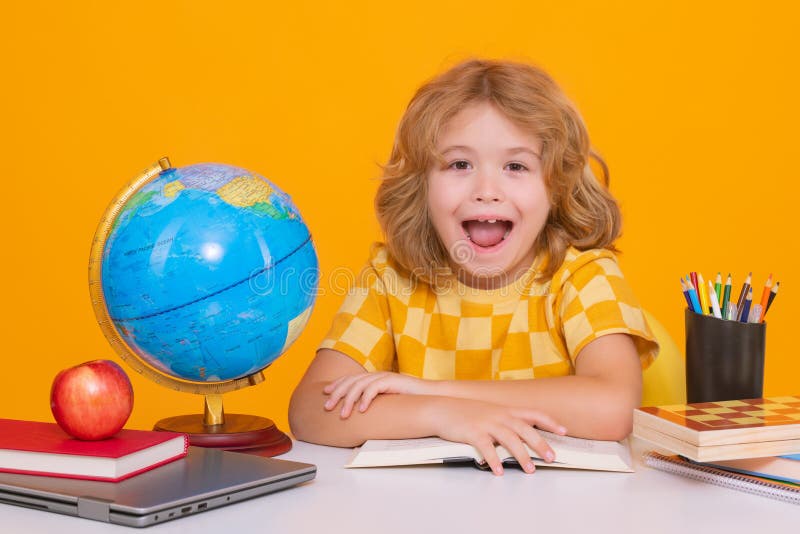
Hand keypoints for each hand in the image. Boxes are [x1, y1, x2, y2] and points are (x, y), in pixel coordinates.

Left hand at [323, 372, 430, 417]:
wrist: (430, 396)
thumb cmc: (409, 401)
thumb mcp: (387, 401)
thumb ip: (374, 402)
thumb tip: (358, 412)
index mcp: (374, 378)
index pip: (351, 379)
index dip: (337, 385)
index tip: (325, 394)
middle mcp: (377, 375)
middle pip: (351, 381)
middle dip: (337, 393)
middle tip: (327, 407)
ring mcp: (385, 377)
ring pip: (360, 386)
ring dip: (349, 400)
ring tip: (342, 414)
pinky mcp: (393, 382)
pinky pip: (374, 389)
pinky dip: (366, 399)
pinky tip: (361, 410)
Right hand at [429, 397, 566, 476]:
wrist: (442, 409)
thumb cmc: (466, 413)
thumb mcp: (489, 411)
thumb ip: (505, 420)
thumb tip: (521, 432)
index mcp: (505, 410)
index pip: (533, 414)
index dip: (550, 422)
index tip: (564, 431)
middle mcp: (499, 415)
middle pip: (525, 429)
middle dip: (541, 444)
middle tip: (552, 458)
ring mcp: (486, 423)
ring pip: (510, 439)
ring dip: (521, 456)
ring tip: (529, 470)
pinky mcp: (473, 432)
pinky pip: (486, 448)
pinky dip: (494, 460)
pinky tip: (499, 471)